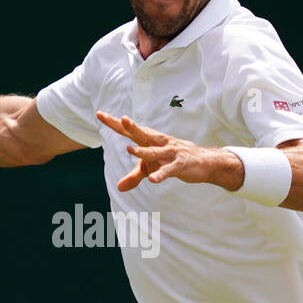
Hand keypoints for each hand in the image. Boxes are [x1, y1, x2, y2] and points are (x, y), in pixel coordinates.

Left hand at [96, 111, 240, 191]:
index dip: (115, 123)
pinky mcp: (180, 165)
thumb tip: (119, 188)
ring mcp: (170, 153)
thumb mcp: (152, 169)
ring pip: (154, 152)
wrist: (203, 163)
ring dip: (143, 151)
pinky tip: (153, 180)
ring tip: (130, 149)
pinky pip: (169, 170)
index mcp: (149, 141)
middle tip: (122, 119)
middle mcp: (159, 143)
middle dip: (131, 127)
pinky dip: (161, 174)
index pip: (129, 131)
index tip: (99, 114)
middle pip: (142, 134)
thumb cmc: (173, 161)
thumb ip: (134, 177)